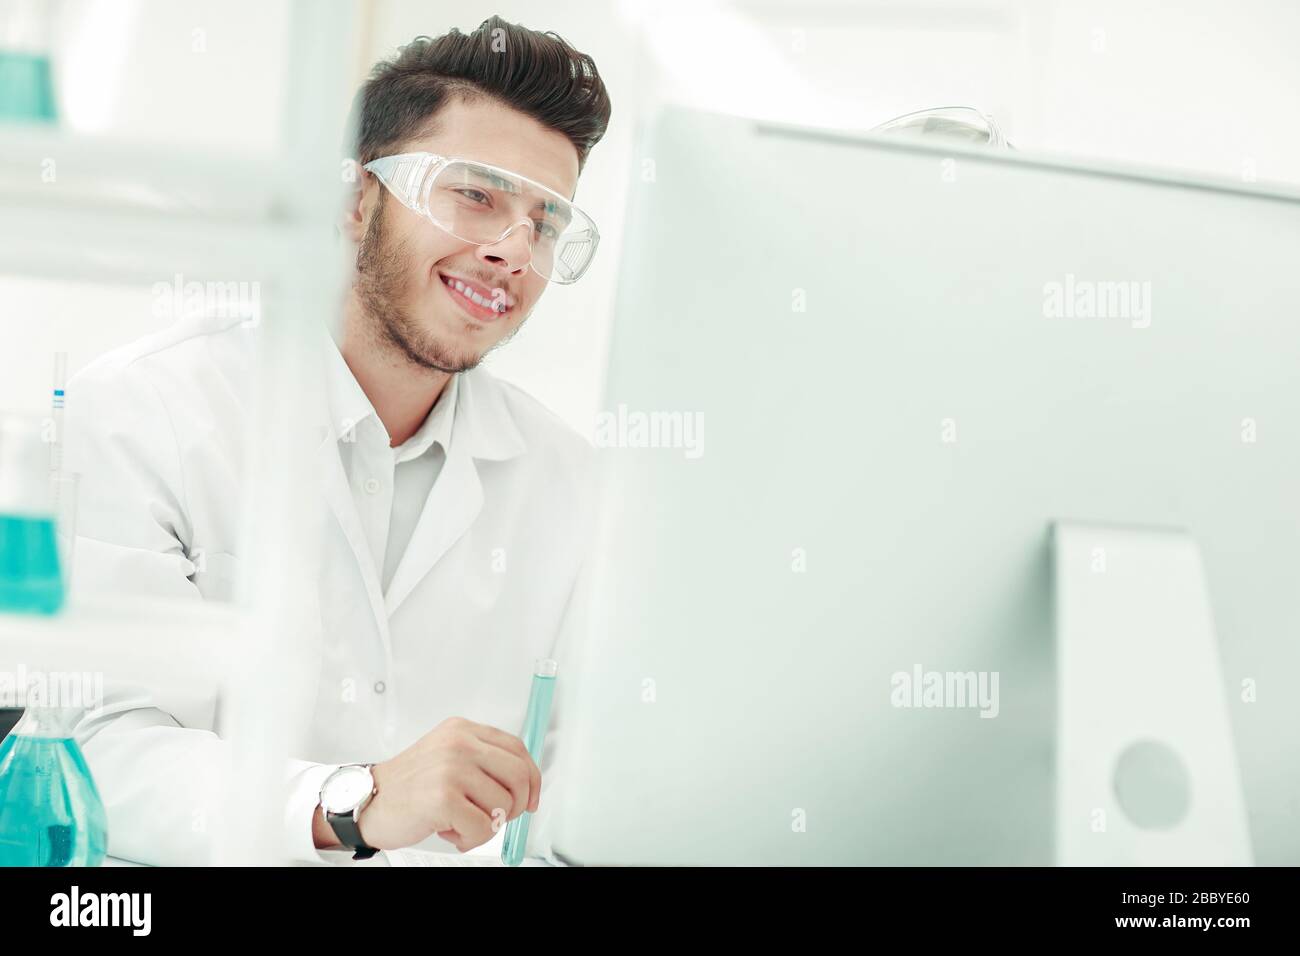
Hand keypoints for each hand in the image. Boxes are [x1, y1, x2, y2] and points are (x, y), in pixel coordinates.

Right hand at [355, 716, 540, 852]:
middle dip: (515, 806)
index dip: (532, 779)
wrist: (367, 801)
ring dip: (485, 826)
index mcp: (463, 730)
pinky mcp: (443, 797)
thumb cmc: (409, 786)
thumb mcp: (448, 756)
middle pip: (519, 776)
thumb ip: (482, 760)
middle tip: (494, 817)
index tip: (530, 800)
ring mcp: (451, 768)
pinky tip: (448, 832)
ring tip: (458, 822)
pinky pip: (483, 828)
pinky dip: (470, 840)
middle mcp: (459, 743)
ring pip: (503, 806)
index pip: (518, 749)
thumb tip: (525, 783)